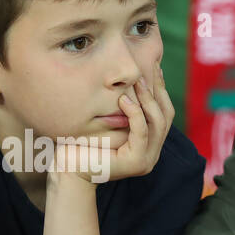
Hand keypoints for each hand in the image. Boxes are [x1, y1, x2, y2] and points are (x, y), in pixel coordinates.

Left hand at [53, 65, 173, 183]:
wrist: (69, 166)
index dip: (161, 89)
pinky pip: (141, 132)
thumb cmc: (83, 139)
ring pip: (158, 123)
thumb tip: (132, 77)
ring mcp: (147, 159)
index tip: (155, 67)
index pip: (164, 112)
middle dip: (158, 90)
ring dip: (147, 99)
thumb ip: (124, 105)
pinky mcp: (136, 162)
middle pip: (166, 115)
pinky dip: (135, 114)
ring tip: (136, 82)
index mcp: (149, 143)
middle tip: (149, 69)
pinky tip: (123, 99)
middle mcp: (152, 152)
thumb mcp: (109, 119)